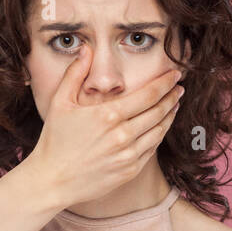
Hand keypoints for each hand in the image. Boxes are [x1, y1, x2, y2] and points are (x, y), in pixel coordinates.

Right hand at [22, 43, 184, 207]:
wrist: (52, 181)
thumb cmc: (54, 141)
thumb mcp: (60, 103)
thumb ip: (75, 73)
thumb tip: (86, 49)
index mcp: (108, 115)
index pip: (148, 95)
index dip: (165, 83)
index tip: (175, 74)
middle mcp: (122, 136)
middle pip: (158, 111)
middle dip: (172, 97)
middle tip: (179, 88)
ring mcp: (128, 155)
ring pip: (159, 131)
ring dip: (170, 116)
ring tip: (174, 105)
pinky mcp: (129, 171)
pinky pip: (152, 150)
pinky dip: (160, 136)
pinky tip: (160, 127)